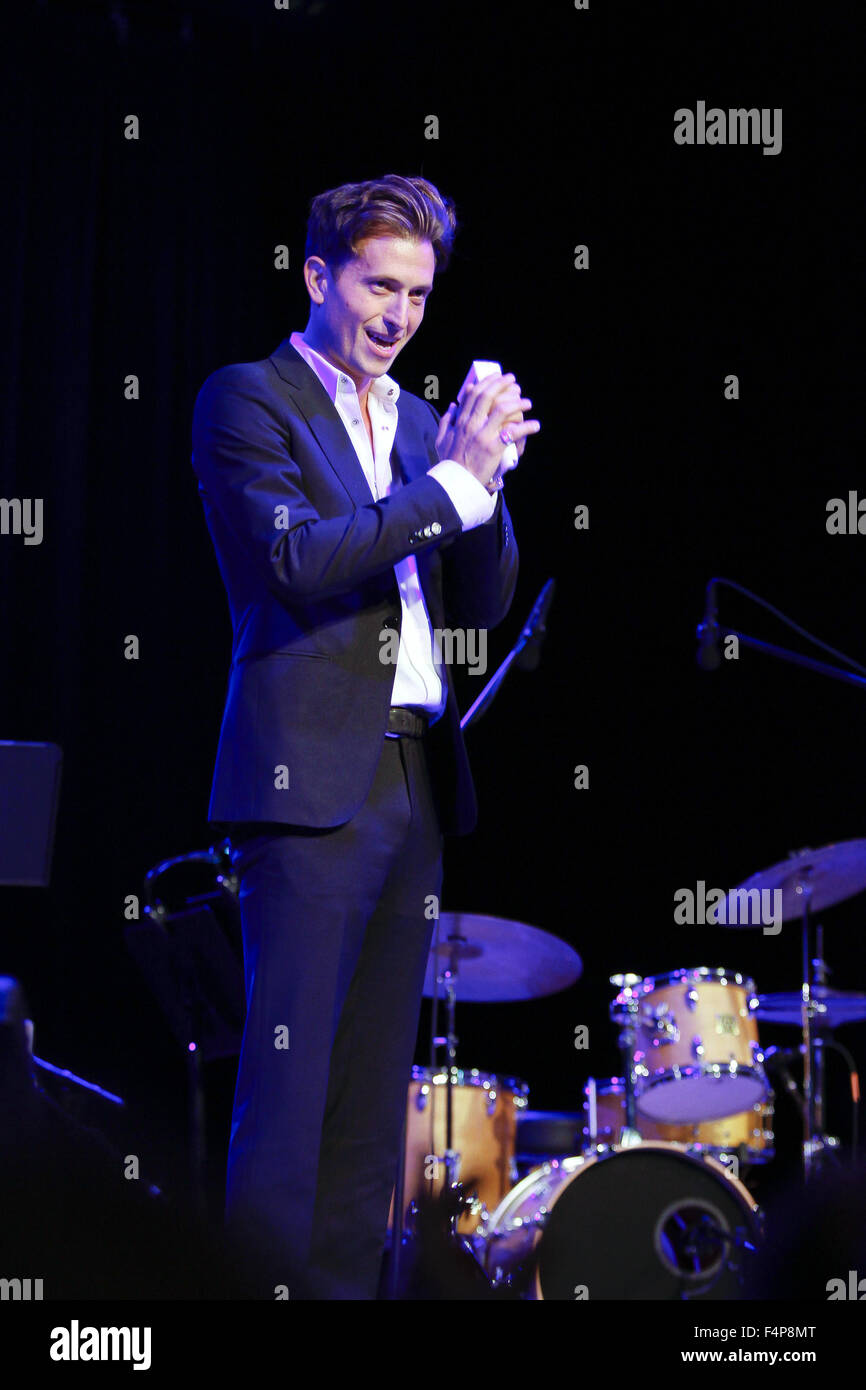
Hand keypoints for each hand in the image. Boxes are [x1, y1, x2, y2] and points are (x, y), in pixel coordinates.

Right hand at [435, 373, 539, 489]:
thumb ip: (447, 421)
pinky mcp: (493, 448)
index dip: (487, 382)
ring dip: (518, 403)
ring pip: (502, 410)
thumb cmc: (449, 463)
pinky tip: (535, 425)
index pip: (474, 394)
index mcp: (461, 421)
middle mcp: (471, 425)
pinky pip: (513, 433)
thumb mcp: (441, 440)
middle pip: (488, 396)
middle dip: (502, 384)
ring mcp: (482, 435)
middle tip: (513, 380)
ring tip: (528, 403)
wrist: (455, 483)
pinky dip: (526, 427)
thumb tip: (453, 406)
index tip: (497, 377)